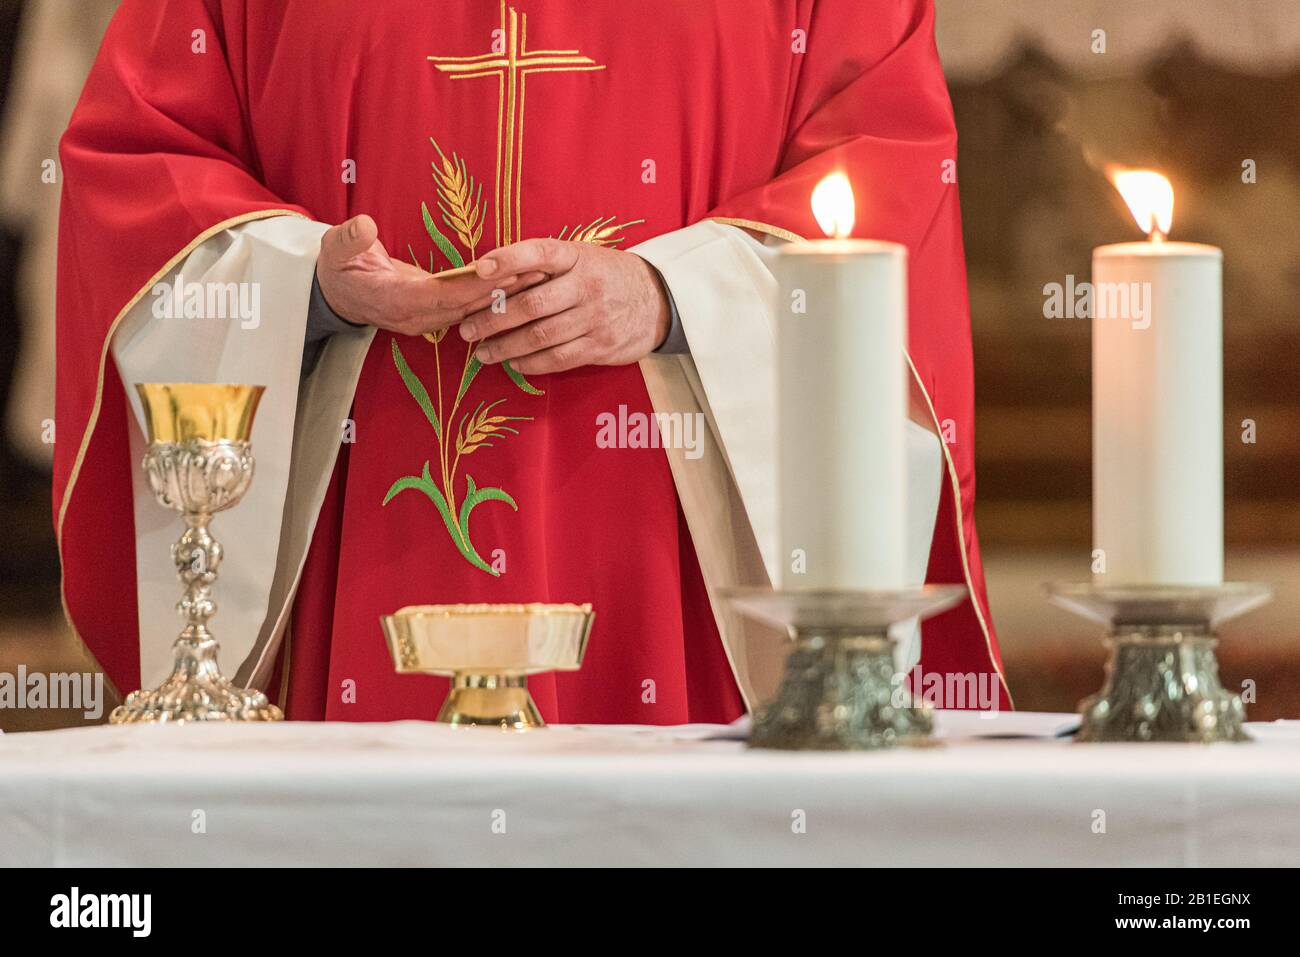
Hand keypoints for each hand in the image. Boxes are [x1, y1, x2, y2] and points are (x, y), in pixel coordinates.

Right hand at [316, 215, 539, 335]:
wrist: (336, 296)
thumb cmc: (336, 268)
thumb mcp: (334, 249)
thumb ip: (349, 239)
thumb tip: (364, 226)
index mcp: (394, 301)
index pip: (440, 296)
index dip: (472, 286)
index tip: (500, 272)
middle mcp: (416, 317)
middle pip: (466, 306)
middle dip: (502, 291)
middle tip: (537, 271)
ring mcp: (428, 319)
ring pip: (473, 310)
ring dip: (506, 295)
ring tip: (540, 276)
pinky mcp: (436, 315)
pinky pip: (470, 307)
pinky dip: (495, 295)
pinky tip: (521, 282)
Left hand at [458, 238, 671, 374]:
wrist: (656, 300)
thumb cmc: (604, 276)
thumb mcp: (581, 257)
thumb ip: (544, 265)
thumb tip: (489, 275)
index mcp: (577, 257)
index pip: (540, 253)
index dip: (508, 260)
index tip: (479, 269)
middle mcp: (586, 286)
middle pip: (532, 304)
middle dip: (493, 318)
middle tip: (466, 329)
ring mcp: (595, 318)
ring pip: (541, 336)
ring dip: (506, 347)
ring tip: (482, 353)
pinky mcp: (601, 346)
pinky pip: (559, 358)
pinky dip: (531, 363)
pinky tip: (513, 364)